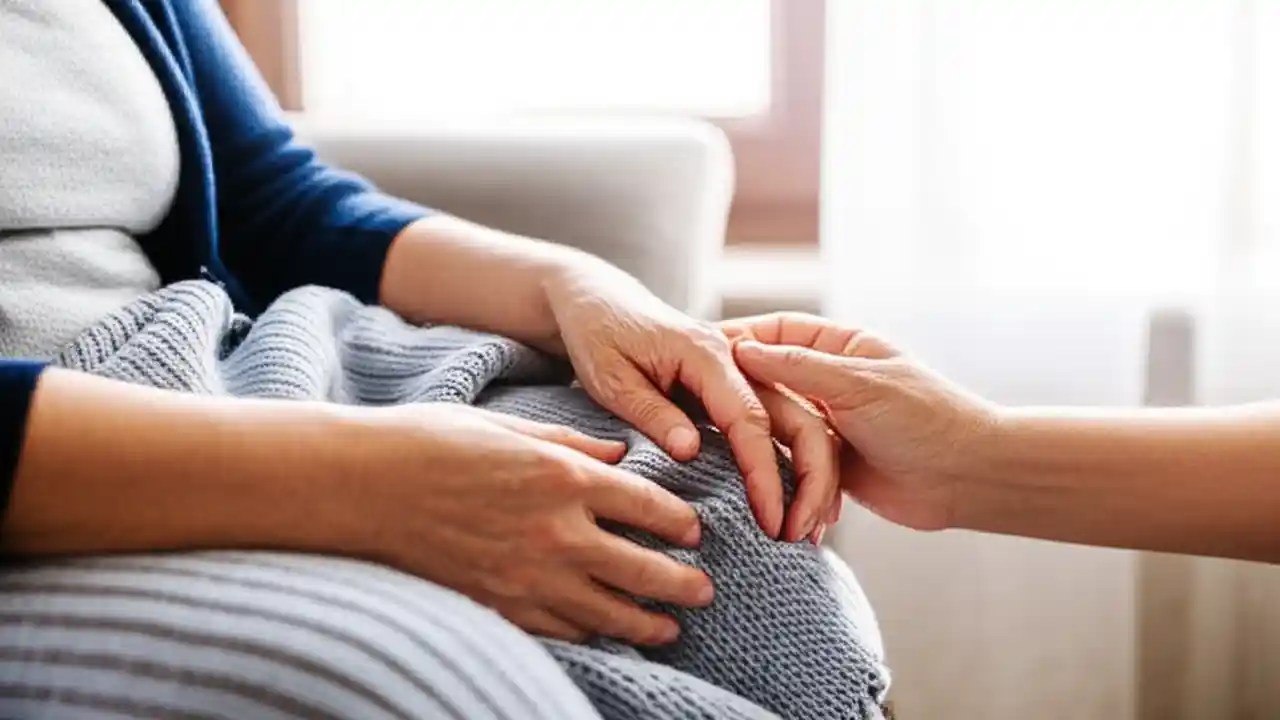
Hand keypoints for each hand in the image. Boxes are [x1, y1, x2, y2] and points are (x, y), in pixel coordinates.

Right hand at [346, 403, 713, 644]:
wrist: (365, 486)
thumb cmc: (434, 442)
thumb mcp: (511, 425)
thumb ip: (573, 442)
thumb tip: (619, 454)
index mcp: (564, 476)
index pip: (648, 506)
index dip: (680, 523)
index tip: (694, 532)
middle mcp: (558, 531)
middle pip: (643, 568)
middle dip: (681, 583)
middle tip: (703, 590)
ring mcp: (530, 576)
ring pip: (610, 611)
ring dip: (648, 622)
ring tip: (670, 628)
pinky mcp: (501, 605)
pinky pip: (563, 629)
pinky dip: (592, 633)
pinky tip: (606, 633)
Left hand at [542, 261, 789, 538]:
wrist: (597, 299)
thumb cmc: (598, 335)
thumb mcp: (610, 377)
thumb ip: (651, 413)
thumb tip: (690, 452)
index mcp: (706, 353)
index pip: (750, 420)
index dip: (763, 474)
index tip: (770, 520)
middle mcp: (735, 358)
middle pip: (795, 417)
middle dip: (808, 477)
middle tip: (797, 535)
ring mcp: (740, 370)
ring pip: (796, 419)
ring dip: (810, 473)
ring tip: (806, 530)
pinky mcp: (735, 385)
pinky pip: (777, 422)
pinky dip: (793, 461)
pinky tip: (796, 503)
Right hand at [722, 313, 998, 530]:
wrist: (970, 479)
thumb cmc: (927, 420)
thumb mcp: (858, 385)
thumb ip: (799, 369)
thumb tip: (741, 349)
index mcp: (839, 349)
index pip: (775, 334)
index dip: (736, 342)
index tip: (699, 356)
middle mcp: (829, 383)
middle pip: (767, 384)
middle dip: (740, 403)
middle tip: (695, 412)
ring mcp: (828, 425)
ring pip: (775, 431)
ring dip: (761, 451)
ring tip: (728, 457)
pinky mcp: (832, 466)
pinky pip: (792, 468)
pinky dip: (781, 482)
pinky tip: (758, 487)